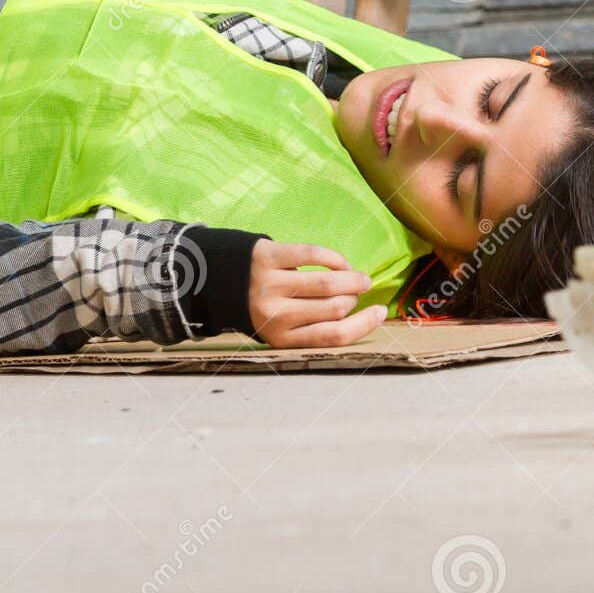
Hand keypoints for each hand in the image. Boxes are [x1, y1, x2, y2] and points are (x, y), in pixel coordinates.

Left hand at [246, 241, 386, 348]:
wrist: (213, 280)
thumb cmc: (255, 306)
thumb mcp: (277, 327)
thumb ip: (309, 324)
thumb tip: (357, 314)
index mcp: (280, 338)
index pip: (332, 337)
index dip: (363, 325)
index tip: (380, 313)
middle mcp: (274, 314)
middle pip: (335, 309)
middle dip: (355, 300)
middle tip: (359, 292)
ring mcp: (270, 284)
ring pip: (328, 283)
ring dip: (352, 279)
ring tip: (359, 278)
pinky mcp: (267, 256)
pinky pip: (312, 254)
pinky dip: (333, 258)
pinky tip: (340, 262)